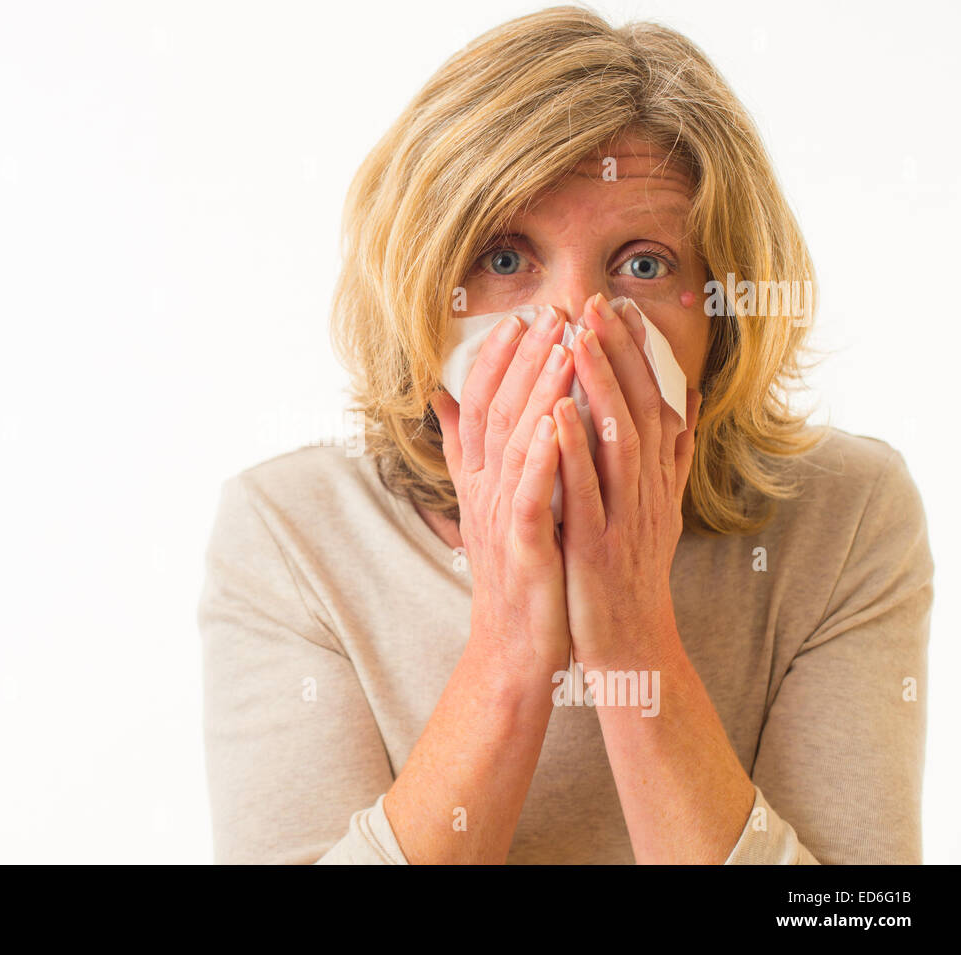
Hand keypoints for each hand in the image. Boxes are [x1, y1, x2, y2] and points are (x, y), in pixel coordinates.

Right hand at [430, 308, 575, 673]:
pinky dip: (545, 455)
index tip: (521, 317)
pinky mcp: (523, 544)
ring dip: (538, 391)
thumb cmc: (515, 573)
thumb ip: (467, 451)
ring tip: (563, 347)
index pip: (483, 402)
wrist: (516, 645)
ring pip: (516, 441)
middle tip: (548, 313)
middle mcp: (485, 489)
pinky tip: (563, 422)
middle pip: (498, 409)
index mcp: (482, 477)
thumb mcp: (489, 503)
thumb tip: (443, 400)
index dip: (498, 359)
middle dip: (524, 358)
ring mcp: (501, 515)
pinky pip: (531, 492)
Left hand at [549, 293, 701, 670]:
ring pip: (618, 441)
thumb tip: (691, 397)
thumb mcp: (657, 509)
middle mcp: (648, 492)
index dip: (638, 354)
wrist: (630, 648)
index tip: (620, 305)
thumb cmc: (631, 574)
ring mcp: (626, 519)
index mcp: (655, 480)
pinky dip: (573, 450)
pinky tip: (557, 413)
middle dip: (619, 354)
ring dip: (600, 387)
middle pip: (641, 409)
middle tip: (598, 301)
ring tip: (578, 337)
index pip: (652, 402)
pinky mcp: (598, 549)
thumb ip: (670, 454)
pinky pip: (586, 492)